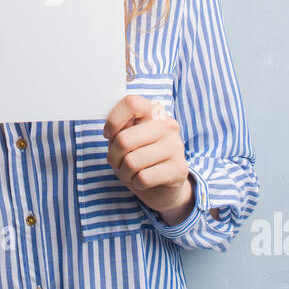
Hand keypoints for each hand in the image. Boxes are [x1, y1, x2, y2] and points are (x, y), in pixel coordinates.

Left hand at [102, 94, 192, 219]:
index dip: (113, 121)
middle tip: (117, 162)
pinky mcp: (179, 168)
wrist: (164, 186)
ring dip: (124, 172)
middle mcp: (168, 125)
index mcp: (154, 111)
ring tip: (130, 172)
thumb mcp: (127, 140)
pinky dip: (136, 183)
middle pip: (124, 139)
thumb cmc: (140, 159)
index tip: (108, 134)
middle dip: (113, 156)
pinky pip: (143, 178)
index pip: (131, 103)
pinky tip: (143, 181)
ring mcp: (176, 146)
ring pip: (132, 162)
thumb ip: (119, 129)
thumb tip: (110, 130)